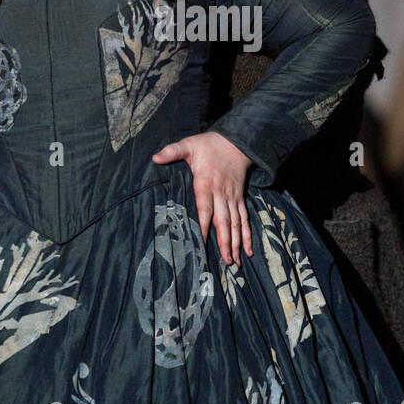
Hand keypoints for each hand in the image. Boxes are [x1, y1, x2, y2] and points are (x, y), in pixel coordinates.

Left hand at [152, 132, 253, 264]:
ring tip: (235, 263)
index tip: (203, 242)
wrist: (236, 141)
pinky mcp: (240, 198)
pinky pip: (244, 218)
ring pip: (236, 223)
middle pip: (223, 221)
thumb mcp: (189, 144)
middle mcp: (221, 194)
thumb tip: (155, 157)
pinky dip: (247, 234)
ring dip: (236, 243)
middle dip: (225, 242)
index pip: (205, 208)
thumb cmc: (209, 145)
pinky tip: (248, 250)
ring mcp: (232, 198)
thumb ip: (172, 151)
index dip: (205, 225)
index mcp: (206, 183)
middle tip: (225, 262)